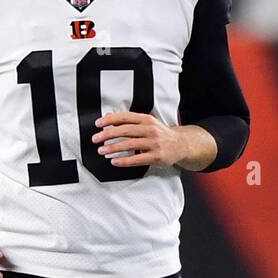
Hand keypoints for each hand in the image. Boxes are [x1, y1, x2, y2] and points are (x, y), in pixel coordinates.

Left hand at [92, 111, 215, 170]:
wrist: (181, 145)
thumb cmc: (161, 135)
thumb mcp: (146, 123)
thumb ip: (128, 121)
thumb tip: (108, 117)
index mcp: (147, 120)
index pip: (125, 117)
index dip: (110, 120)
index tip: (98, 124)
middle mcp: (150, 130)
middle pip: (125, 130)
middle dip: (108, 134)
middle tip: (96, 138)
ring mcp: (154, 143)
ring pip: (129, 144)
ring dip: (113, 148)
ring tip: (102, 150)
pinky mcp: (156, 157)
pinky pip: (137, 159)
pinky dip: (124, 160)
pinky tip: (114, 161)